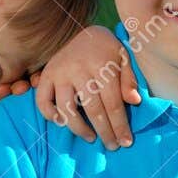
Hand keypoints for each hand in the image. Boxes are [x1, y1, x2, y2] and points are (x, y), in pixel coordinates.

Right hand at [32, 25, 141, 148]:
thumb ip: (129, 79)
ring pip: (67, 108)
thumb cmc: (107, 50)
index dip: (120, 125)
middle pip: (93, 109)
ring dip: (79, 128)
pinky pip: (43, 100)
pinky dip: (50, 115)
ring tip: (91, 138)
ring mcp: (60, 73)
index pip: (112, 103)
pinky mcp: (46, 75)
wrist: (85, 32)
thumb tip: (134, 101)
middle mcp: (79, 69)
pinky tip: (63, 123)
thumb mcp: (124, 58)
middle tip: (112, 146)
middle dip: (105, 131)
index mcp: (102, 65)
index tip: (126, 142)